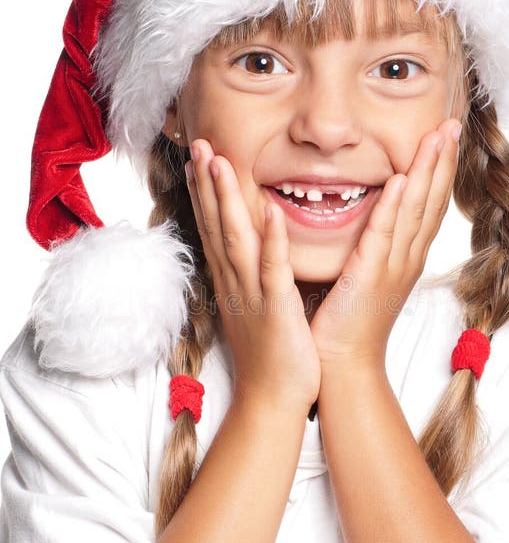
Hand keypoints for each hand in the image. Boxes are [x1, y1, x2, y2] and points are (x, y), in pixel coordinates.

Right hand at [186, 139, 320, 410]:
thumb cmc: (271, 355)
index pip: (214, 229)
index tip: (200, 158)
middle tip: (198, 143)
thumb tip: (253, 253)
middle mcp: (236, 283)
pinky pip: (272, 269)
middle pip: (215, 225)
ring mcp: (252, 294)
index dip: (205, 192)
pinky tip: (268, 210)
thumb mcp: (256, 308)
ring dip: (225, 199)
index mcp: (234, 282)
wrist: (273, 399)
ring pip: (235, 239)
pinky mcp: (276, 308)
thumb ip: (253, 277)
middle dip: (206, 183)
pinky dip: (270, 240)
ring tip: (219, 161)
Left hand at [309, 118, 460, 370]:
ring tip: (437, 137)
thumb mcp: (365, 275)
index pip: (427, 206)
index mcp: (405, 259)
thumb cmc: (347, 322)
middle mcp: (406, 260)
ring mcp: (391, 268)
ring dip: (427, 172)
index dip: (438, 170)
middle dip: (442, 161)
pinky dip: (392, 207)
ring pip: (414, 212)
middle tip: (453, 125)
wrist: (342, 364)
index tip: (445, 137)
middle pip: (430, 202)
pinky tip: (401, 180)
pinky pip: (382, 235)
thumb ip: (370, 246)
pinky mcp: (368, 276)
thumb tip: (366, 216)